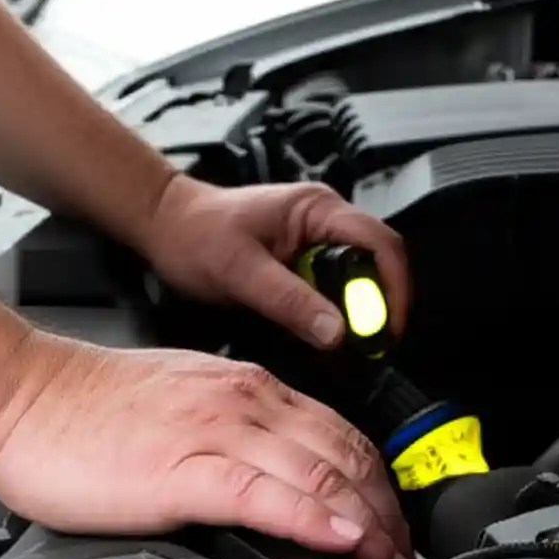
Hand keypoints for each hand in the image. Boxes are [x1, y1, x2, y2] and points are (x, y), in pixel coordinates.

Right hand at [0, 341, 412, 558]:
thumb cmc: (83, 407)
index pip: (339, 431)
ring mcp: (212, 433)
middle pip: (344, 455)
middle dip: (386, 510)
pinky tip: (340, 540)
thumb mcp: (177, 404)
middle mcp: (238, 403)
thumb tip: (271, 473)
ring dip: (366, 523)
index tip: (389, 524)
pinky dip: (311, 519)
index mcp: (240, 388)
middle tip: (401, 553)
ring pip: (318, 474)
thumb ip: (228, 429)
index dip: (377, 483)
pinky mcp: (180, 471)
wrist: (22, 395)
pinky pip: (264, 493)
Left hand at [141, 176, 409, 348]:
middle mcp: (323, 221)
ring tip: (345, 349)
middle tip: (366, 348)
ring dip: (354, 315)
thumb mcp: (239, 270)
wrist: (163, 226)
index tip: (386, 330)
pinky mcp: (301, 263)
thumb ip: (288, 300)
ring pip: (355, 282)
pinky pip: (331, 291)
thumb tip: (337, 332)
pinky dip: (333, 316)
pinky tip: (321, 337)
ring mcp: (314, 242)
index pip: (380, 244)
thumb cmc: (194, 233)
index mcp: (317, 209)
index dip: (394, 288)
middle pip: (376, 265)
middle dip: (377, 308)